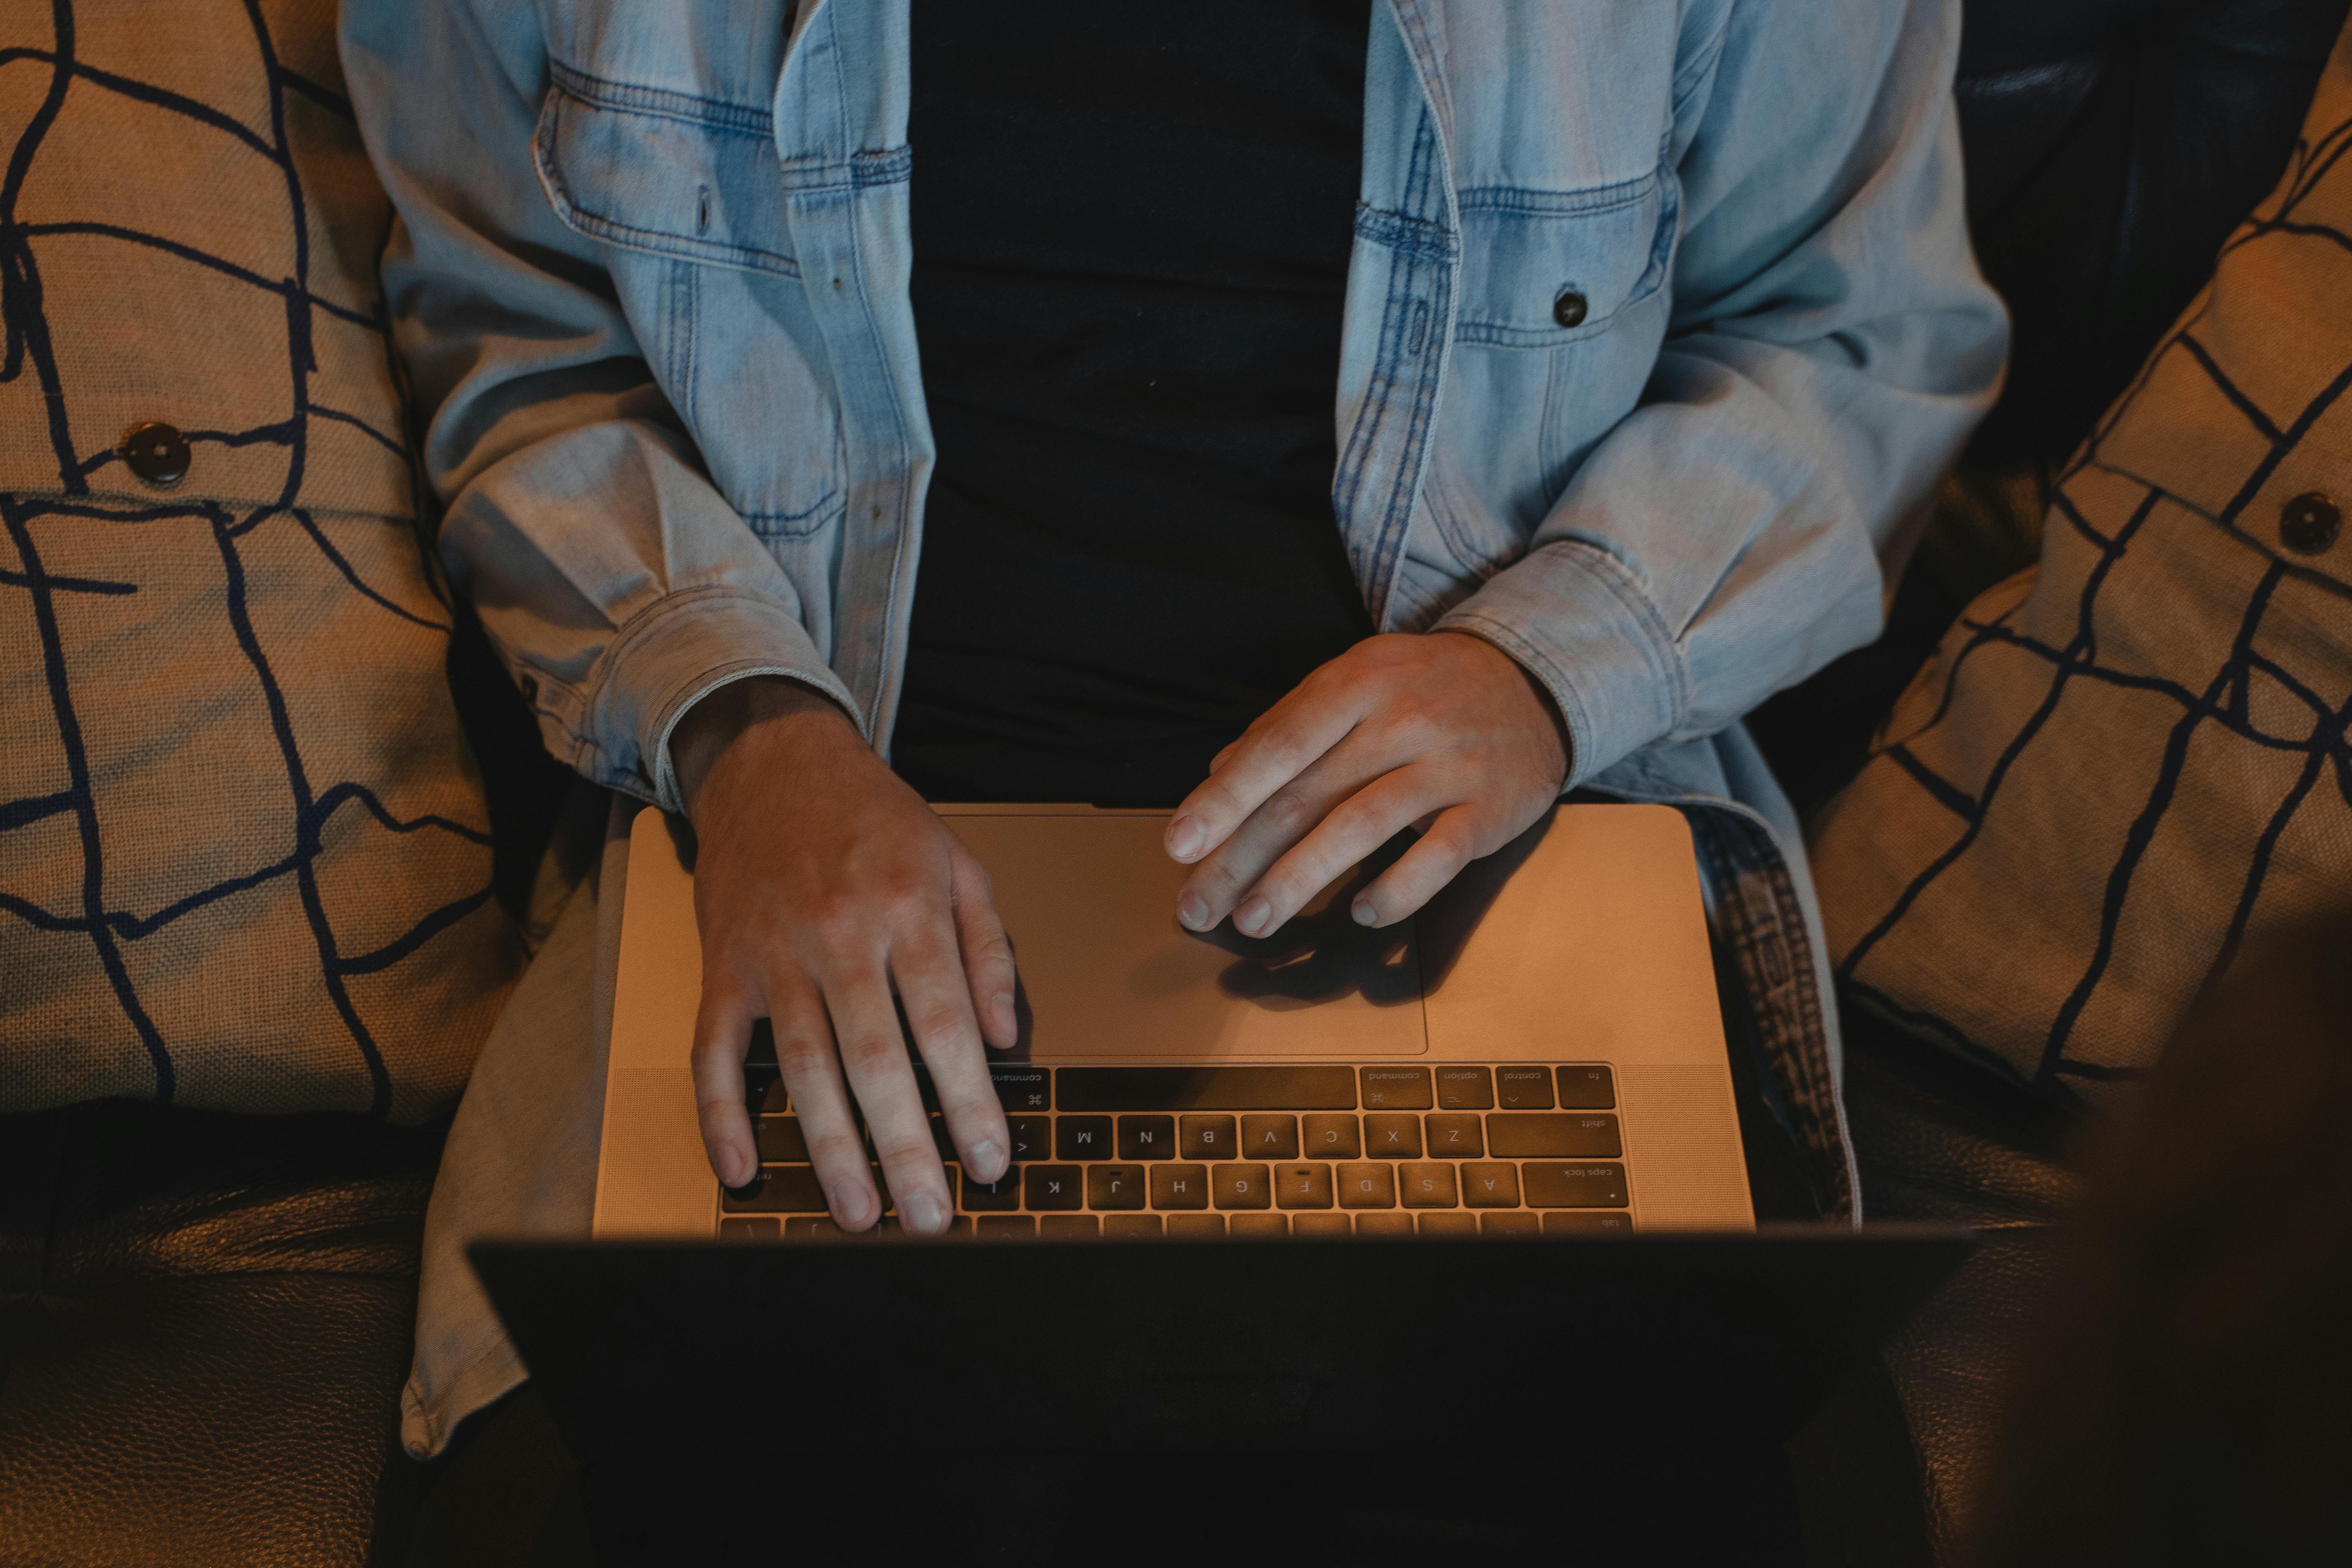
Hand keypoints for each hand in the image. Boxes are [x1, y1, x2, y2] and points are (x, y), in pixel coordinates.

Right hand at [675, 678, 1016, 1235]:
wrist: (773, 762)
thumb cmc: (874, 819)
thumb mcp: (958, 862)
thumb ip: (989, 950)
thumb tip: (1007, 1035)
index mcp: (908, 908)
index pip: (945, 1023)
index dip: (968, 1099)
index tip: (988, 1161)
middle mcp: (840, 934)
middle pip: (877, 1059)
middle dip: (906, 1147)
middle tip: (929, 1215)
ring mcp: (774, 954)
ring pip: (804, 1066)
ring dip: (830, 1148)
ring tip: (857, 1211)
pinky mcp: (722, 966)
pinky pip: (715, 1050)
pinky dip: (720, 1114)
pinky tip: (739, 1168)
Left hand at [1164, 632, 1569, 934]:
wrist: (1532, 680)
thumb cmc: (1422, 689)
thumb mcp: (1355, 683)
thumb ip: (1286, 725)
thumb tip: (1218, 774)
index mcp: (1356, 682)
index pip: (1278, 745)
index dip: (1224, 798)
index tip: (1179, 845)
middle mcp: (1401, 719)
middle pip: (1306, 795)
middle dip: (1242, 858)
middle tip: (1200, 906)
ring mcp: (1449, 764)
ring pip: (1362, 826)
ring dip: (1299, 880)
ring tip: (1253, 920)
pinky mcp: (1490, 808)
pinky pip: (1439, 855)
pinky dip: (1397, 889)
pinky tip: (1362, 913)